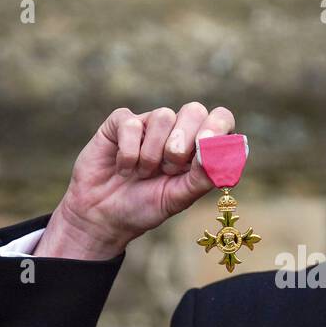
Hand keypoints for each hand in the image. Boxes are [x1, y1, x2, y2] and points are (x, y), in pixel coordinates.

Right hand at [36, 102, 234, 259]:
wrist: (103, 216)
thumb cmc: (144, 206)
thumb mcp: (179, 198)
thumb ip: (203, 177)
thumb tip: (223, 153)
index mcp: (197, 147)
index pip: (220, 119)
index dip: (217, 127)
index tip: (205, 144)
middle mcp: (176, 130)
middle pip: (194, 110)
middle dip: (183, 142)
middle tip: (169, 168)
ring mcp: (148, 124)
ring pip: (163, 115)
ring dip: (153, 153)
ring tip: (143, 173)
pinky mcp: (120, 123)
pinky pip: (132, 123)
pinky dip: (129, 152)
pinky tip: (123, 168)